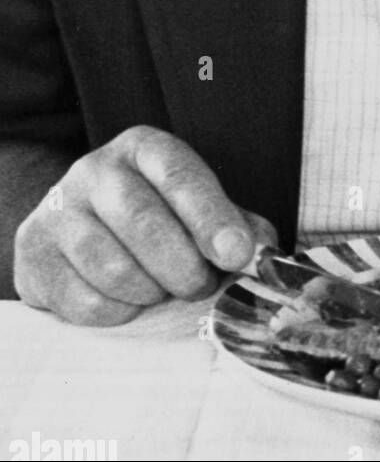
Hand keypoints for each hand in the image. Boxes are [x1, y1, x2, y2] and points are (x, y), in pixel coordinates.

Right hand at [13, 126, 275, 325]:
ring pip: (111, 267)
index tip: (237, 254)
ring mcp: (59, 211)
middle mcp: (95, 170)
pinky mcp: (34, 255)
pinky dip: (118, 313)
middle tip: (199, 286)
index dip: (211, 217)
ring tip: (162, 290)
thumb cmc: (154, 217)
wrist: (80, 229)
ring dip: (150, 292)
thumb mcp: (195, 206)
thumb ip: (233, 225)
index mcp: (143, 148)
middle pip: (143, 222)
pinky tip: (128, 302)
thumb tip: (263, 254)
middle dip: (183, 266)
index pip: (178, 174)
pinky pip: (84, 301)